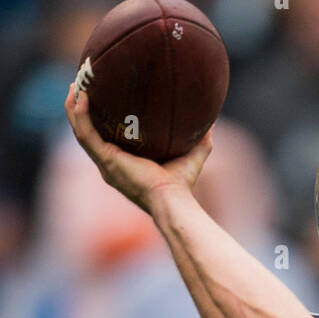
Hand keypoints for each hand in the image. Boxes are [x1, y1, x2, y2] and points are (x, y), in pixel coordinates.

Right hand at [64, 84, 212, 215]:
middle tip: (81, 84)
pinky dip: (79, 114)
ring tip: (75, 84)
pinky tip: (81, 95)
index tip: (100, 96)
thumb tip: (212, 122)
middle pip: (88, 131)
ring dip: (74, 106)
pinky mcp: (106, 160)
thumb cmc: (182, 185)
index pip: (106, 138)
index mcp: (124, 163)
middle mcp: (110, 164)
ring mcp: (105, 163)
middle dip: (81, 108)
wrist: (173, 200)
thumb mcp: (192, 155)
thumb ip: (200, 139)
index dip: (100, 118)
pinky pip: (85, 133)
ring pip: (80, 130)